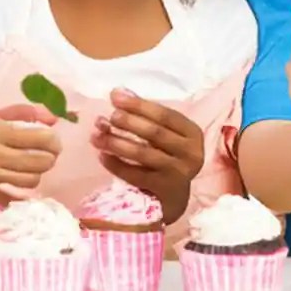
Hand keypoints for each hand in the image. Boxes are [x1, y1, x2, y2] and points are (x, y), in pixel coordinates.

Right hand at [0, 104, 60, 204]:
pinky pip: (12, 199)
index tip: (54, 142)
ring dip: (38, 173)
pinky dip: (22, 195)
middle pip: (40, 162)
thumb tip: (54, 119)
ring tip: (33, 167)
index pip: (40, 139)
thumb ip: (25, 114)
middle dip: (50, 158)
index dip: (54, 142)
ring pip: (31, 180)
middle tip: (48, 155)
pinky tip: (22, 184)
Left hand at [91, 89, 203, 224]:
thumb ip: (148, 115)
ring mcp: (177, 173)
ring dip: (116, 142)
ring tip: (97, 135)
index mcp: (193, 134)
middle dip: (128, 122)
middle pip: (155, 133)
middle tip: (106, 117)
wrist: (174, 197)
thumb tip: (119, 93)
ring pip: (143, 154)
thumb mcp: (168, 135)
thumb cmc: (168, 157)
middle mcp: (190, 153)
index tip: (115, 97)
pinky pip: (134, 174)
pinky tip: (102, 155)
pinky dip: (116, 164)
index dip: (139, 105)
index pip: (165, 115)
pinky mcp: (162, 189)